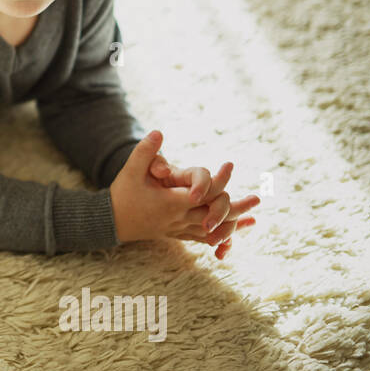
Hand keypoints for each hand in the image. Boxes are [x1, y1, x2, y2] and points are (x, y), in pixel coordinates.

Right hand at [110, 131, 255, 250]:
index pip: (202, 194)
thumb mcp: (130, 171)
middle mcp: (178, 218)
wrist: (111, 222)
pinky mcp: (178, 234)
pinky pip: (204, 238)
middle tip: (258, 198)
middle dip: (237, 207)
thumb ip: (144, 152)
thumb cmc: (122, 195)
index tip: (229, 165)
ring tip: (253, 218)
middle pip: (214, 214)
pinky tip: (235, 234)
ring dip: (234, 223)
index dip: (218, 180)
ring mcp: (179, 229)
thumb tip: (158, 132)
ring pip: (212, 229)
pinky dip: (221, 236)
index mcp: (170, 202)